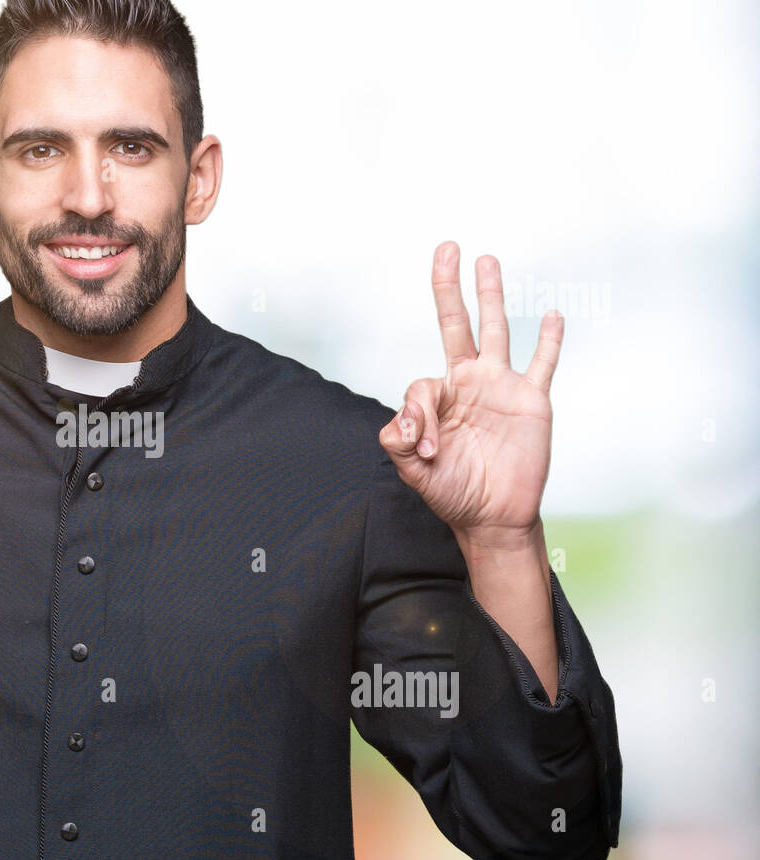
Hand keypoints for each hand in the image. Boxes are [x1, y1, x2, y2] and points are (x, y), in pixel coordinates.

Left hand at [378, 241, 562, 549]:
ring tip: (486, 260)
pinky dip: (549, 341)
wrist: (493, 518)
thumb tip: (405, 423)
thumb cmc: (453, 492)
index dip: (420, 419)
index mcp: (438, 399)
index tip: (428, 451)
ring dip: (491, 296)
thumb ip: (399, 444)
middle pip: (456, 325)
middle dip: (448, 288)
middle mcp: (468, 384)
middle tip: (446, 249)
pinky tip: (552, 314)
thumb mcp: (413, 473)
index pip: (420, 388)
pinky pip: (542, 364)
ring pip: (496, 331)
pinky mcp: (532, 401)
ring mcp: (501, 388)